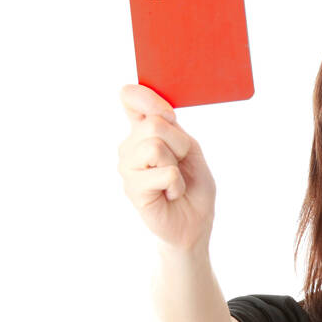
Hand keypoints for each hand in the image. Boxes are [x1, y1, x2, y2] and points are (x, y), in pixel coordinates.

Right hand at [117, 83, 216, 251]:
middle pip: (154, 124)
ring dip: (177, 166)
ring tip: (174, 182)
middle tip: (180, 165)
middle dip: (179, 145)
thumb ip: (172, 128)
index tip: (169, 115)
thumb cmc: (193, 186)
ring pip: (155, 146)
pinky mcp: (133, 188)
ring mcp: (127, 167)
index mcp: (142, 130)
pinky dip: (177, 185)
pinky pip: (165, 173)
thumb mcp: (190, 149)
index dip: (148, 99)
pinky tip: (170, 194)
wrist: (194, 224)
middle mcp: (130, 146)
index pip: (131, 97)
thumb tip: (157, 115)